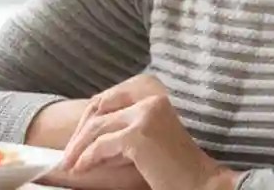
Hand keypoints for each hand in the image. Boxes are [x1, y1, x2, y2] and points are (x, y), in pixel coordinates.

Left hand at [62, 81, 239, 189]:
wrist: (205, 184)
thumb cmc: (178, 166)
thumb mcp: (151, 138)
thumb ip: (127, 127)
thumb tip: (91, 133)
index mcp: (156, 92)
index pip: (110, 97)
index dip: (90, 116)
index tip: (78, 137)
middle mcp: (151, 97)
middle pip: (100, 109)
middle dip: (80, 132)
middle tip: (68, 152)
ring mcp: (145, 114)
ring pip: (97, 127)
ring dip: (79, 147)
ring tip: (69, 163)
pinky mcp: (139, 135)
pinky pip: (102, 145)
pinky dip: (88, 157)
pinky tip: (81, 168)